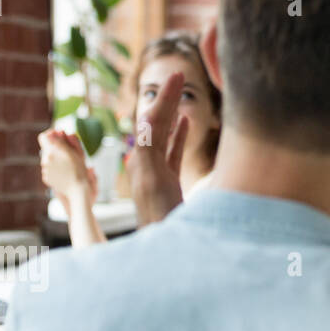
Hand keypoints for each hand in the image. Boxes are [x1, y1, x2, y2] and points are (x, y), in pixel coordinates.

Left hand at [38, 129, 94, 206]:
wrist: (77, 189)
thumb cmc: (80, 169)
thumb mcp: (76, 151)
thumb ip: (65, 140)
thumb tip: (57, 132)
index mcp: (53, 150)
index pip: (43, 136)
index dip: (50, 135)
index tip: (59, 137)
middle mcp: (46, 159)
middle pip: (47, 148)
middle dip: (55, 149)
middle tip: (68, 154)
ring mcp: (44, 169)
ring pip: (48, 159)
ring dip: (56, 159)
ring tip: (67, 166)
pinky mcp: (45, 177)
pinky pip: (48, 169)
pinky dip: (55, 169)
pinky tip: (64, 173)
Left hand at [129, 71, 188, 225]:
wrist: (167, 256)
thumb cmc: (162, 223)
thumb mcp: (154, 185)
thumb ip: (150, 154)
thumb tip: (147, 124)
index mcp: (142, 163)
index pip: (152, 122)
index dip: (165, 97)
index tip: (177, 76)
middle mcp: (146, 166)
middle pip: (155, 124)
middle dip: (166, 99)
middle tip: (178, 75)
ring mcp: (157, 175)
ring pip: (163, 136)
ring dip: (172, 113)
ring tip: (180, 92)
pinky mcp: (168, 185)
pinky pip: (172, 153)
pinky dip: (179, 135)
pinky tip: (186, 123)